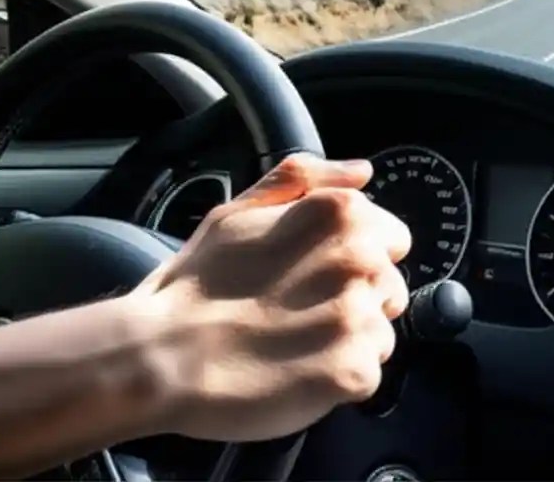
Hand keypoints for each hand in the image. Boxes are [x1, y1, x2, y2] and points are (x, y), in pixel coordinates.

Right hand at [122, 154, 410, 441]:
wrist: (161, 356)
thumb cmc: (196, 285)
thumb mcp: (240, 209)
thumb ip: (306, 180)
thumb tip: (361, 171)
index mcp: (340, 214)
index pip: (392, 240)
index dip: (357, 259)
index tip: (318, 275)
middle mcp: (359, 260)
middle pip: (390, 290)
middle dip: (356, 302)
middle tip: (299, 312)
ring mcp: (358, 317)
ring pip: (382, 335)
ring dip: (348, 343)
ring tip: (294, 343)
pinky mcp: (352, 371)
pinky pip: (368, 377)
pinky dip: (338, 381)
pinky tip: (297, 371)